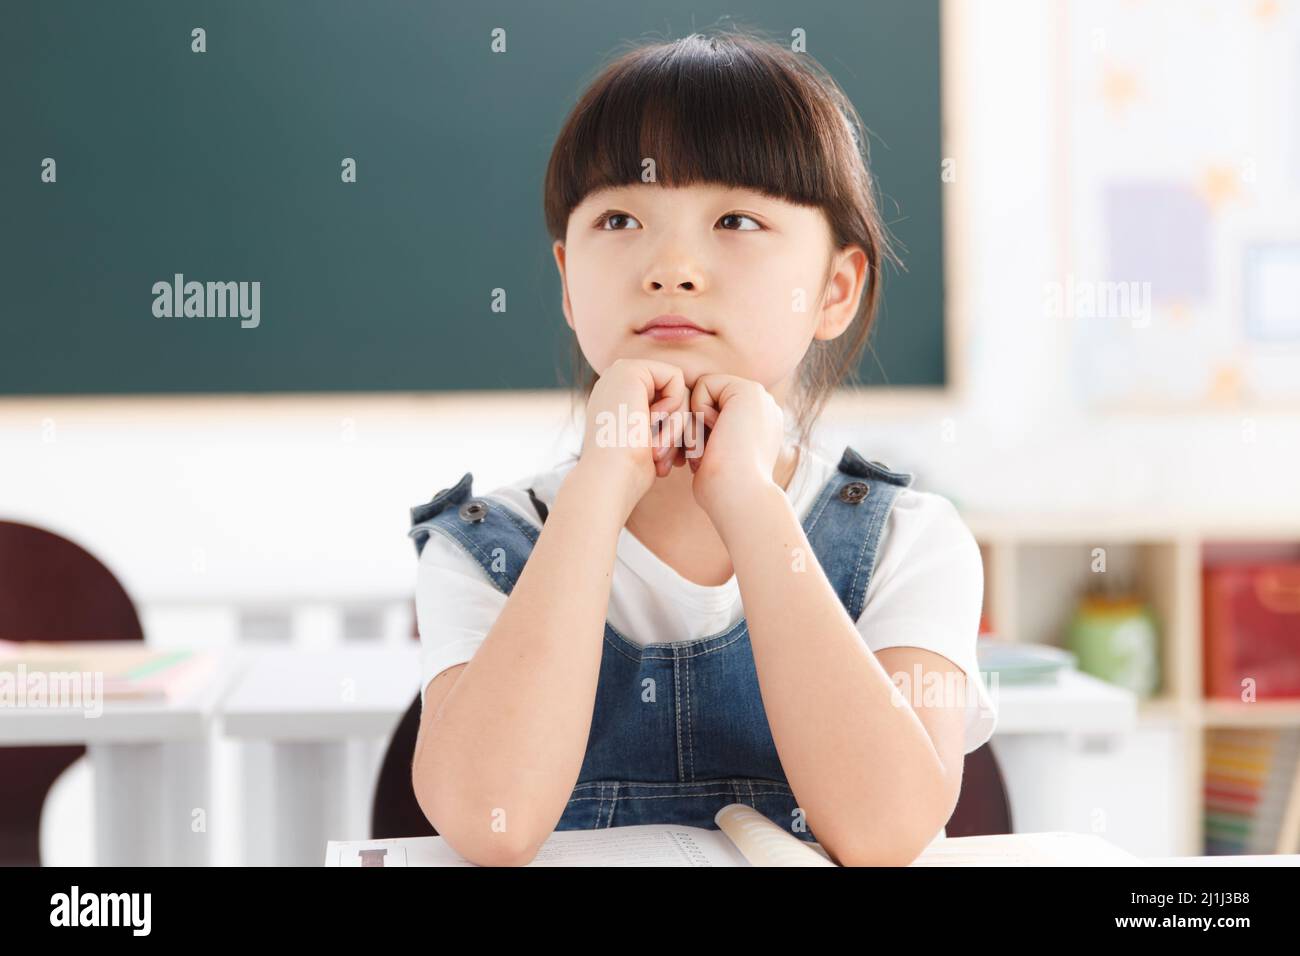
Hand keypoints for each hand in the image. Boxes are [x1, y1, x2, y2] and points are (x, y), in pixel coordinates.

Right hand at [576, 358, 691, 515]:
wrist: (609, 478)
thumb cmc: (630, 473)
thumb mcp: (651, 444)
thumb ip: (664, 423)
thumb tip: (689, 416)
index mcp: (618, 398)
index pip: (669, 402)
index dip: (674, 430)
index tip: (661, 456)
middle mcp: (616, 381)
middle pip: (675, 394)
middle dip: (677, 427)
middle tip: (661, 455)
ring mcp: (619, 372)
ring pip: (678, 389)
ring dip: (676, 424)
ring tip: (657, 449)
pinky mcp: (629, 369)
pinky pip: (676, 379)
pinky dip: (674, 407)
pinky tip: (651, 424)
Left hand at [677, 373, 786, 519]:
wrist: (740, 497)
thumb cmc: (721, 491)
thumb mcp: (714, 459)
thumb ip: (709, 438)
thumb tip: (692, 431)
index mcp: (758, 424)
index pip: (710, 409)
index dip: (698, 431)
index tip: (709, 456)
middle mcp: (763, 407)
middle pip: (706, 399)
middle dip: (696, 425)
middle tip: (708, 453)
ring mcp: (760, 397)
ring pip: (703, 392)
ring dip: (696, 423)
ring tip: (712, 447)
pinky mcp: (749, 390)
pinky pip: (704, 385)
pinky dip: (698, 411)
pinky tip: (716, 433)